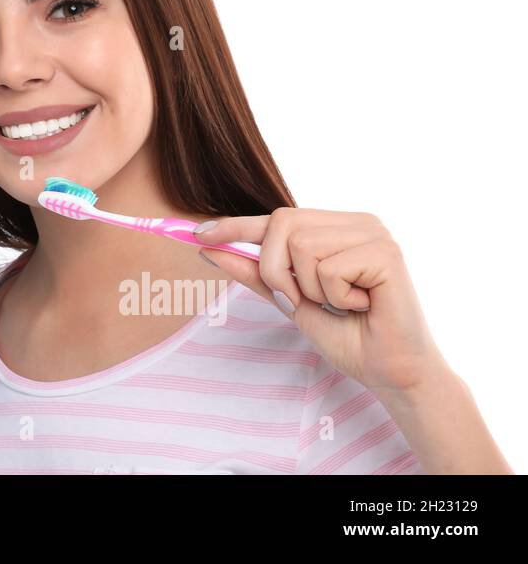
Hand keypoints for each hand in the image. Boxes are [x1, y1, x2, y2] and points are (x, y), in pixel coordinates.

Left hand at [194, 208, 448, 395]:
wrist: (390, 371)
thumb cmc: (348, 336)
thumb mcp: (290, 301)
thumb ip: (256, 273)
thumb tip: (210, 249)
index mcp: (335, 227)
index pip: (275, 217)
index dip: (234, 225)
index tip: (197, 235)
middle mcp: (355, 221)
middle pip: (281, 223)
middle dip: (274, 269)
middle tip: (298, 300)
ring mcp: (374, 232)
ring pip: (300, 245)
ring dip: (309, 288)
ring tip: (339, 304)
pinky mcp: (386, 252)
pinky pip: (328, 268)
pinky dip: (335, 296)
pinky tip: (361, 306)